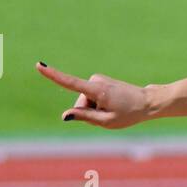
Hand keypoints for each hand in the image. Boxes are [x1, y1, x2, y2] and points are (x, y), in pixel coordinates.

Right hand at [37, 61, 151, 128]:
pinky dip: (98, 106)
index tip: (39, 65)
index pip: (69, 83)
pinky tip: (113, 106)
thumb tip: (65, 115)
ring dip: (96, 110)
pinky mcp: (99, 82)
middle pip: (80, 104)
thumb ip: (84, 117)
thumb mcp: (107, 121)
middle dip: (90, 114)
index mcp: (97, 90)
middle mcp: (95, 81)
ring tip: (114, 110)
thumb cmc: (129, 114)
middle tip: (110, 115)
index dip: (53, 75)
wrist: (147, 102)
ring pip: (85, 102)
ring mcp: (97, 80)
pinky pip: (91, 99)